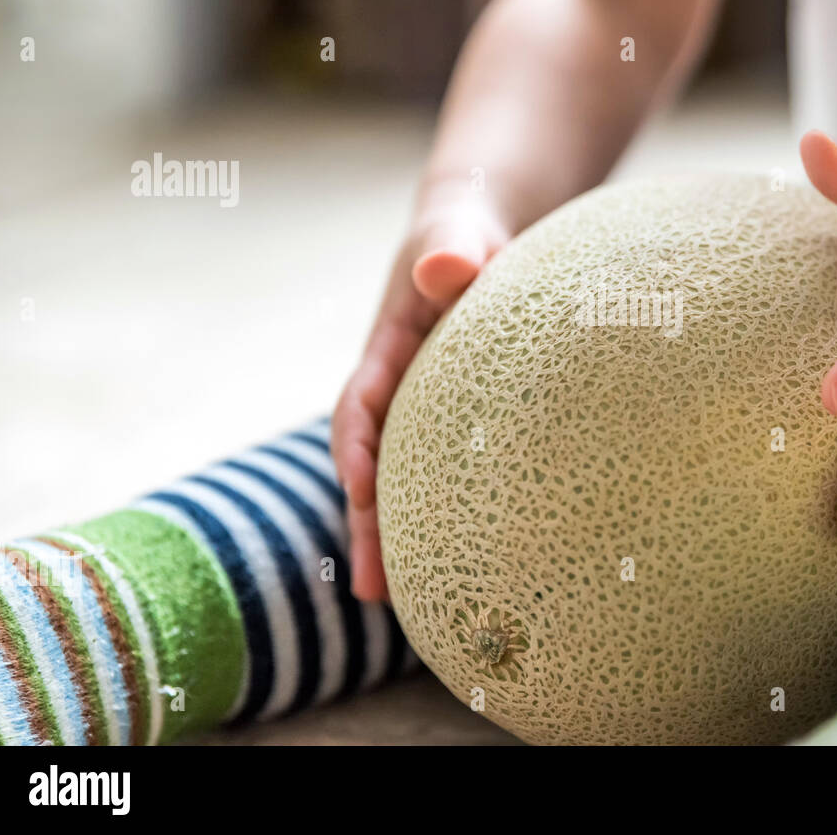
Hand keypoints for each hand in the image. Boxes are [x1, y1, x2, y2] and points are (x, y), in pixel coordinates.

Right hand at [332, 186, 509, 600]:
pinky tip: (470, 559)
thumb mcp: (457, 231)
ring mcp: (425, 408)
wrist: (479, 233)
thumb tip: (447, 268)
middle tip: (372, 590)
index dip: (357, 451)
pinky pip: (446, 472)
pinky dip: (448, 513)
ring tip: (403, 605)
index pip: (361, 406)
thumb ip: (450, 246)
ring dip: (400, 536)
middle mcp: (397, 388)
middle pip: (375, 464)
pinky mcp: (456, 420)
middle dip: (369, 525)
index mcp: (386, 350)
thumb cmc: (464, 233)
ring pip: (407, 479)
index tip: (362, 494)